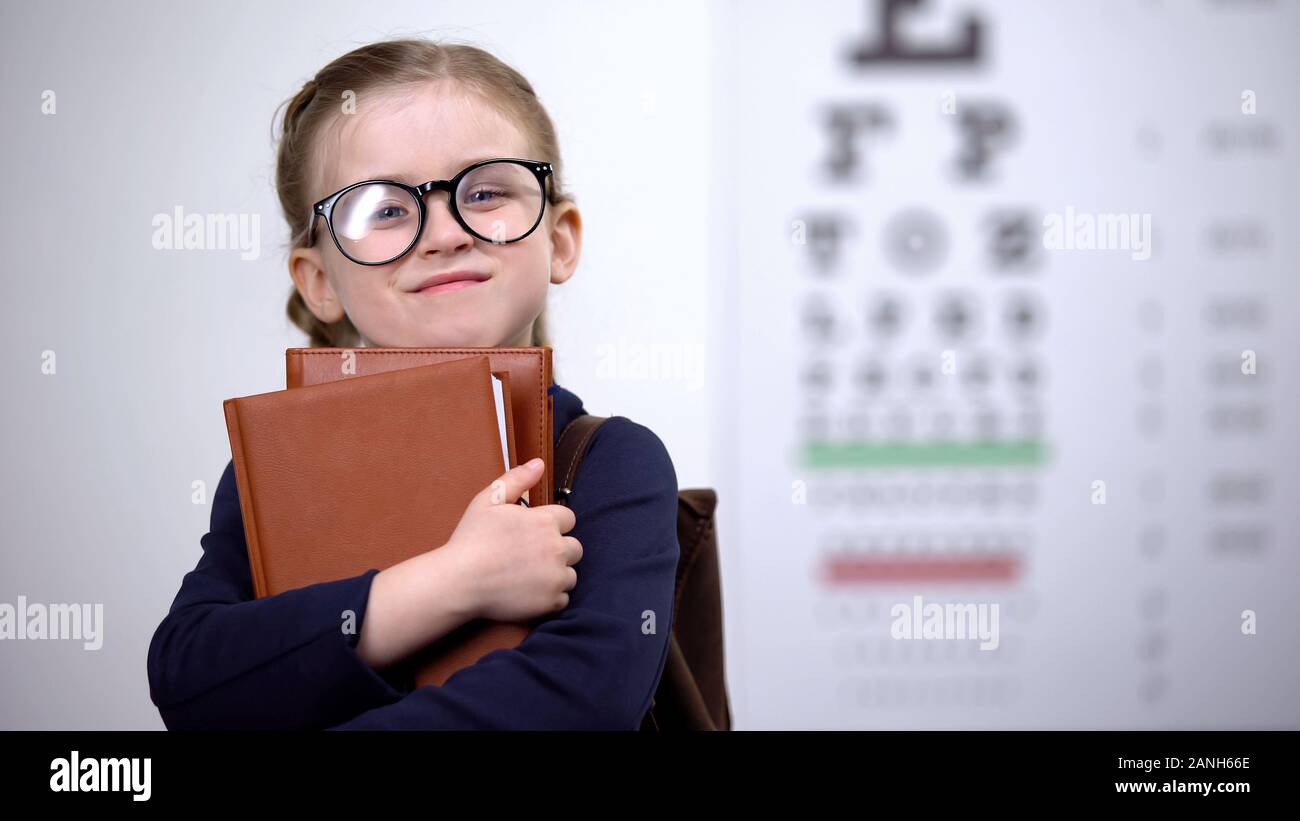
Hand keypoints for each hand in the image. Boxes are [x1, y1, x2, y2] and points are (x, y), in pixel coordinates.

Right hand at [440, 458, 582, 622]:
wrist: (459, 582)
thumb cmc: (471, 540)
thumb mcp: (488, 501)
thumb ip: (517, 479)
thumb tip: (539, 464)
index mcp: (545, 521)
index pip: (568, 519)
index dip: (550, 525)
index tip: (532, 534)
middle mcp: (556, 548)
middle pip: (574, 547)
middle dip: (557, 550)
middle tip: (530, 556)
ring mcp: (556, 577)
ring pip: (570, 573)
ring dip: (556, 574)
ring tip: (528, 575)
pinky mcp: (551, 602)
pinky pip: (563, 598)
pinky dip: (550, 597)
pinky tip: (528, 591)